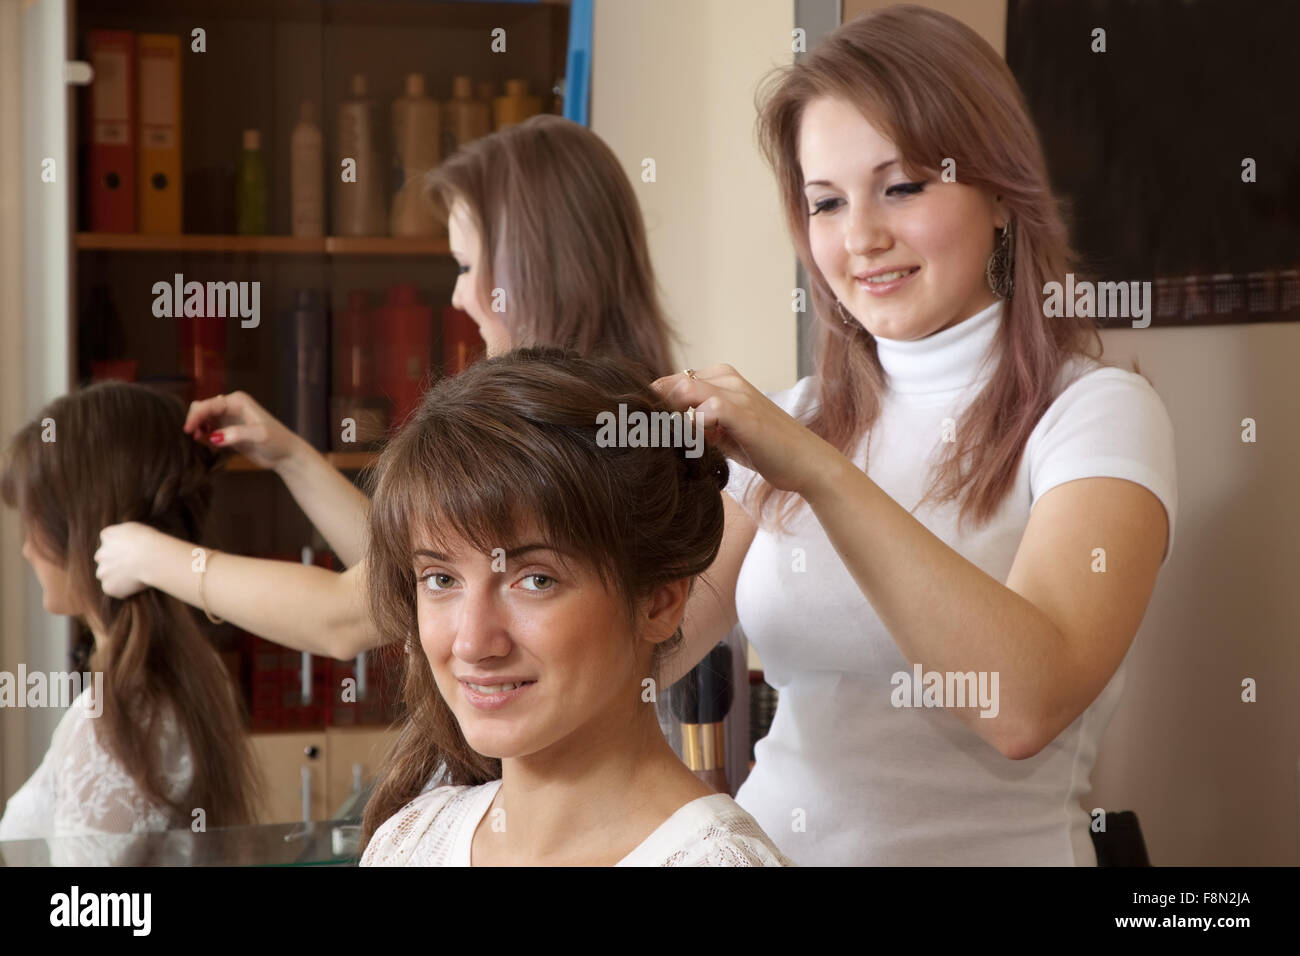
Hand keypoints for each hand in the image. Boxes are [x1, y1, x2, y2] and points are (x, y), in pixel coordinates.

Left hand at [94, 522, 156, 598]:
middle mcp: (100, 554)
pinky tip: (137, 584)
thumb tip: (126, 541)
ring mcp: (103, 571)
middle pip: (103, 558)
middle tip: (132, 564)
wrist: (153, 558)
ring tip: (136, 575)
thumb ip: (125, 535)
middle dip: (114, 561)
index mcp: (108, 535)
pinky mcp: (109, 587)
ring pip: (105, 575)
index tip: (131, 549)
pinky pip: (113, 589)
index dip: (120, 546)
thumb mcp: (136, 529)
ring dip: (116, 575)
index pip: (108, 540)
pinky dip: (122, 589)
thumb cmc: (152, 542)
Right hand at [183, 391, 301, 470]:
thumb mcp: (259, 436)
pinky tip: (208, 444)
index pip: (209, 404)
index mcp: (237, 401)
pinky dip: (204, 435)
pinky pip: (208, 430)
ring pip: (203, 418)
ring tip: (200, 439)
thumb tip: (215, 437)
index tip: (188, 430)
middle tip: (193, 436)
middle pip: (202, 408)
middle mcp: (231, 406)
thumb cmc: (277, 442)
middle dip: (195, 420)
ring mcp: (228, 419)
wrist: (285, 455)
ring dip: (198, 428)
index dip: (196, 415)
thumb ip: (237, 434)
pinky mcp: (228, 431)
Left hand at [650, 365, 834, 496]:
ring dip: (668, 418)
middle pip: (670, 384)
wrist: (806, 462)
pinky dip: (690, 428)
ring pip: (683, 390)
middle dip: (652, 412)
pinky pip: (705, 410)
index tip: (639, 432)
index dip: (651, 407)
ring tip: (662, 445)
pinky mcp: (744, 412)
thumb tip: (660, 433)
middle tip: (644, 441)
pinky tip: (689, 450)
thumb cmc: (764, 449)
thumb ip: (696, 426)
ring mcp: (736, 393)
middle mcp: (727, 378)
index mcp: (720, 378)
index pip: (670, 383)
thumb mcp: (722, 433)